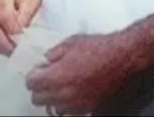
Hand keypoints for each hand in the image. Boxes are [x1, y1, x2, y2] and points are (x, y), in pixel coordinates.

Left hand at [25, 32, 144, 115]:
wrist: (122, 57)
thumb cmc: (100, 48)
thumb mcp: (71, 42)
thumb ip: (53, 53)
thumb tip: (46, 60)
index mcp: (56, 75)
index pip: (31, 83)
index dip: (34, 75)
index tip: (38, 71)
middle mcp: (63, 93)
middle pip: (37, 99)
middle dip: (39, 88)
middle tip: (46, 78)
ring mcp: (75, 102)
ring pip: (52, 107)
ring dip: (52, 97)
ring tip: (60, 86)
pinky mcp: (87, 107)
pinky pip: (68, 110)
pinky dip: (66, 102)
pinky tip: (73, 91)